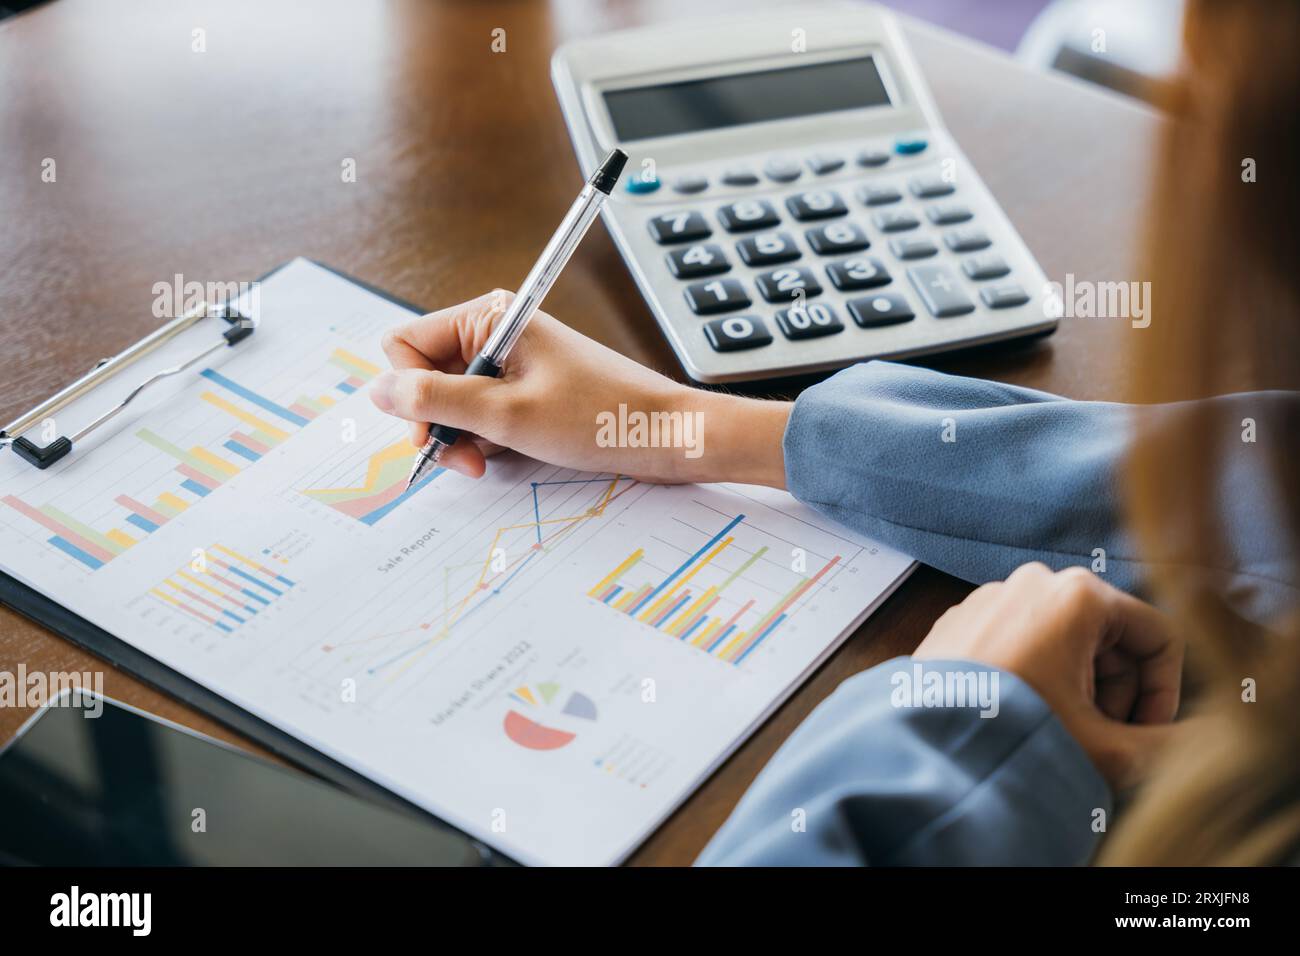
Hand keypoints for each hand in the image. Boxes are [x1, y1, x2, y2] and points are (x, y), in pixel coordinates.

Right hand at [368, 291, 790, 485]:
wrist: (666, 436)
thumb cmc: (600, 417)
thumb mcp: (507, 415)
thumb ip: (436, 402)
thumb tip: (378, 389)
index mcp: (489, 317)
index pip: (406, 345)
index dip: (409, 393)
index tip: (431, 435)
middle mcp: (496, 333)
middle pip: (426, 376)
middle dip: (437, 423)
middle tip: (465, 459)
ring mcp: (511, 365)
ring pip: (452, 402)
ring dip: (462, 438)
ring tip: (492, 460)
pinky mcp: (527, 392)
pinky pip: (482, 414)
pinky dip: (486, 440)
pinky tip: (512, 455)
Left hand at [914, 563, 1184, 788]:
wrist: (920, 743)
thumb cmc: (1011, 734)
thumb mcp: (1104, 746)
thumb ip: (1165, 745)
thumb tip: (1200, 746)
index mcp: (1079, 594)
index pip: (1160, 637)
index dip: (1166, 692)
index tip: (1144, 734)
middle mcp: (1036, 580)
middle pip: (1112, 637)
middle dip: (1117, 692)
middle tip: (1099, 738)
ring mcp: (993, 595)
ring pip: (1067, 639)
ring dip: (1078, 687)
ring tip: (1058, 729)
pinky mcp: (962, 616)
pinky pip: (1021, 640)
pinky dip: (1036, 676)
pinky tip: (1020, 715)